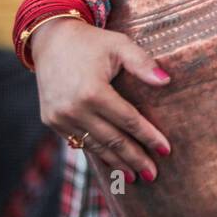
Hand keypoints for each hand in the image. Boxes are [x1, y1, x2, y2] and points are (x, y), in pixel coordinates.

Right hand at [31, 18, 171, 181]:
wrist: (50, 39)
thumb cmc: (92, 42)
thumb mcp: (120, 44)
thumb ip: (143, 63)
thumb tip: (166, 81)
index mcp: (93, 91)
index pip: (128, 120)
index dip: (148, 137)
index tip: (166, 150)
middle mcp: (74, 108)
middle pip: (113, 140)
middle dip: (135, 158)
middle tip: (153, 174)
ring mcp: (59, 117)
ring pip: (95, 146)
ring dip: (116, 162)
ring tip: (134, 176)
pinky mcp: (51, 121)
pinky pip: (78, 141)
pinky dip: (97, 153)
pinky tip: (111, 162)